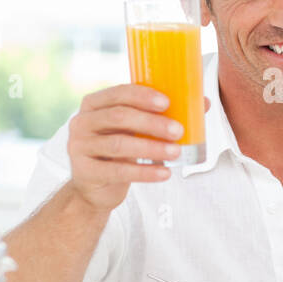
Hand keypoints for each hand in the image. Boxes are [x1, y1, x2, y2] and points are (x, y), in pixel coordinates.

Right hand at [66, 86, 209, 213]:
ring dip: (152, 148)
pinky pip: (118, 171)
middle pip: (119, 117)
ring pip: (119, 145)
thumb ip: (161, 115)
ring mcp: (79, 147)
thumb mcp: (134, 130)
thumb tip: (202, 102)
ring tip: (176, 152)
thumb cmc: (118, 151)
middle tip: (178, 131)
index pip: (118, 93)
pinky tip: (165, 173)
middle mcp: (82, 122)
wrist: (93, 188)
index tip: (167, 102)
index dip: (142, 96)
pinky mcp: (84, 172)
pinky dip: (145, 172)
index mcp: (94, 104)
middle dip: (152, 123)